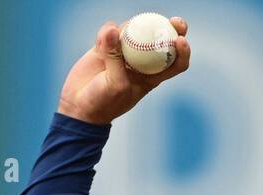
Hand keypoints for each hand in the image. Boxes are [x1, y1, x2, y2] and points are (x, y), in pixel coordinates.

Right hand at [56, 17, 190, 125]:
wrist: (79, 106)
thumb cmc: (104, 102)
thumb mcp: (116, 84)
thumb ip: (116, 58)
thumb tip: (112, 28)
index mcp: (152, 76)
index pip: (175, 63)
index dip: (183, 51)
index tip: (181, 41)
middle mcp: (142, 62)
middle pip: (161, 40)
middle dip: (171, 28)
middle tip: (174, 21)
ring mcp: (124, 52)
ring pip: (135, 30)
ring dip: (134, 25)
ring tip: (120, 31)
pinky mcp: (106, 46)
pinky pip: (110, 31)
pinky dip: (107, 31)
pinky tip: (102, 38)